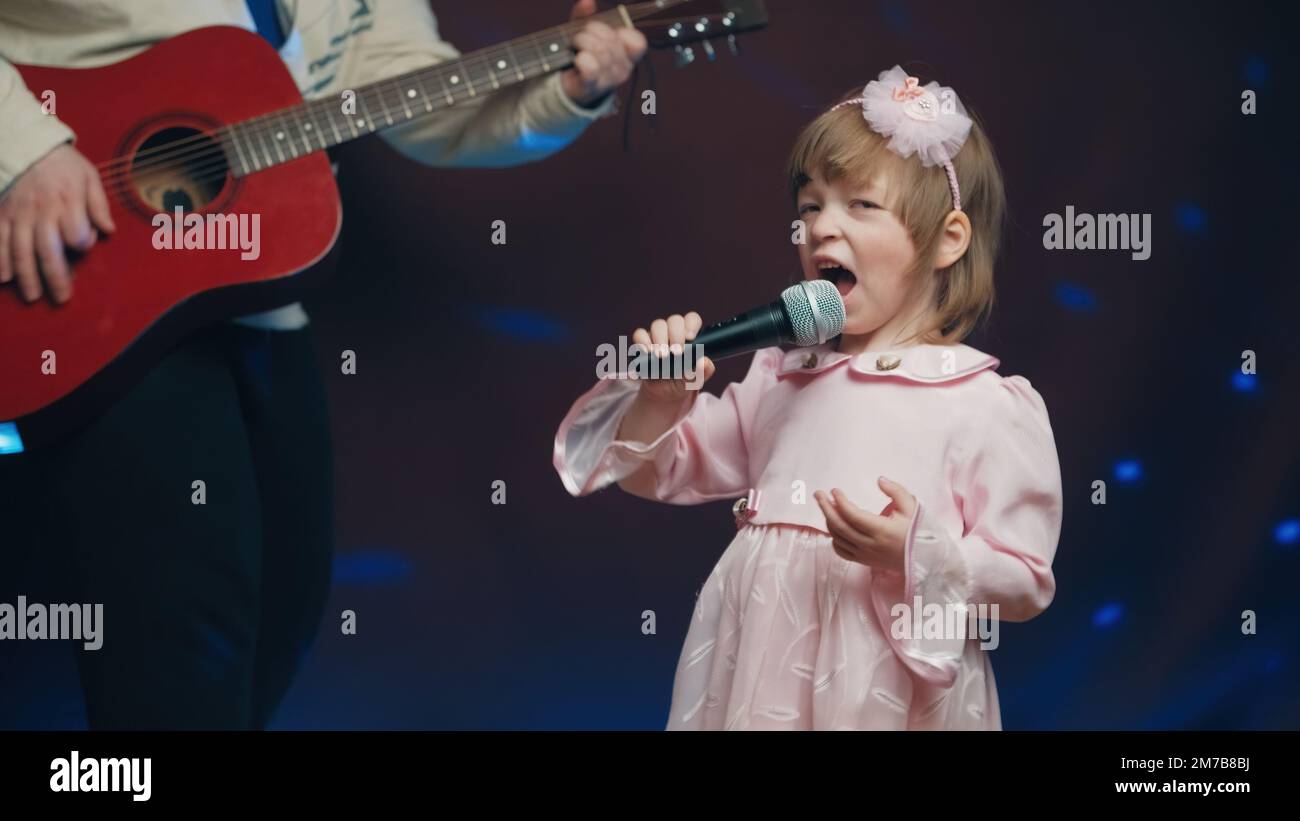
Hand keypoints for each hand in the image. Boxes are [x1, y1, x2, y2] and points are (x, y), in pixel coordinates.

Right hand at [0, 143, 114, 303]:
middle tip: (61, 298)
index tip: (82, 244)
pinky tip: (4, 278)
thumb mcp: (89, 177)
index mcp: (68, 202)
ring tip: (32, 296)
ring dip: (26, 276)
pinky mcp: (2, 214)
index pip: (76, 233)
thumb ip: (99, 205)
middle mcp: (42, 211)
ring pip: (20, 250)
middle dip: (55, 277)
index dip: (82, 243)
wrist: (27, 146)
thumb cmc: (64, 165)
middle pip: (48, 250)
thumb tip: (109, 230)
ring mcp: (19, 214)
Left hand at [561, 0, 647, 107]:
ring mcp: (608, 79)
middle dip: (591, 31)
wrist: (571, 85)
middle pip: (611, 39)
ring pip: (599, 50)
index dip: (621, 32)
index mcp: (628, 56)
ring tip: (575, 46)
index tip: (607, 32)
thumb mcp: (587, 34)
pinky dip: (582, 59)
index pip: (638, 42)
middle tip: (580, 36)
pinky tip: (577, 58)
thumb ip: (587, 17)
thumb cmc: (583, 56)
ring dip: (581, 42)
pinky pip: (591, 68)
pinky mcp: (591, 86)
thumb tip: (587, 1)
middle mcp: (622, 69)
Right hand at [631, 311, 714, 402]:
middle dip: (675, 334)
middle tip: (676, 352)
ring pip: (658, 325)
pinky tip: (647, 352)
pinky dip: (642, 341)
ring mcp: (658, 336)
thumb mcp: (695, 380)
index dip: (691, 325)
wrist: (665, 393)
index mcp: (690, 336)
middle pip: (675, 320)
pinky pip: (640, 334)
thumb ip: (703, 371)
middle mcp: (674, 332)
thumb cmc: (683, 381)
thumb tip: (705, 362)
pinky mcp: (643, 343)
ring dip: (660, 338)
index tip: (690, 338)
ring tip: (661, 356)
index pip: (692, 320)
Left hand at [814, 477, 917, 571]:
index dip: (840, 502)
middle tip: (818, 494)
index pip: (852, 515)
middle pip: (839, 526)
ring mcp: (866, 555)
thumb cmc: (919, 531)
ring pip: (838, 538)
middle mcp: (870, 544)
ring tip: (826, 506)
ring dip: (829, 521)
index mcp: (882, 530)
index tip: (834, 490)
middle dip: (825, 508)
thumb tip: (879, 479)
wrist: (926, 560)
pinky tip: (834, 526)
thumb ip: (896, 491)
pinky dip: (834, 538)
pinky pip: (842, 551)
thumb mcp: (913, 507)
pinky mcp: (864, 561)